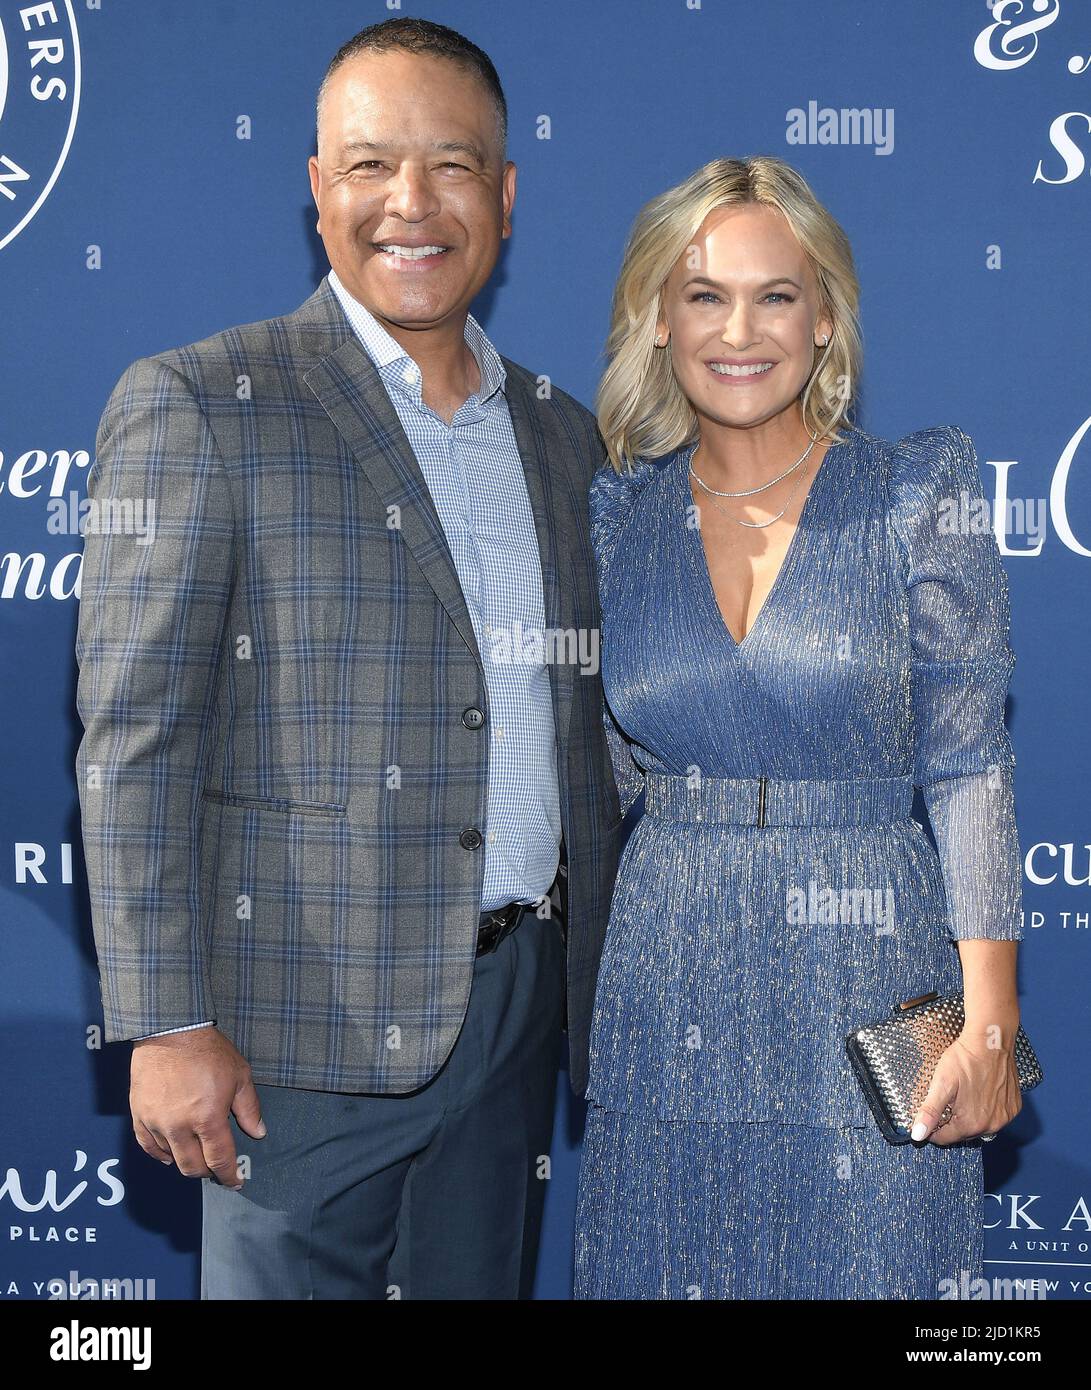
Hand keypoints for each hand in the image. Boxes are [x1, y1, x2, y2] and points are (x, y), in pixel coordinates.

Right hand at [130, 1026, 265, 1187]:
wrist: (170, 1030)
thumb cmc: (208, 1051)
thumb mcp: (239, 1075)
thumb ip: (249, 1108)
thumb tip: (259, 1133)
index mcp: (208, 1119)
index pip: (219, 1160)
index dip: (229, 1175)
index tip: (234, 1182)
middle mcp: (180, 1127)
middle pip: (193, 1167)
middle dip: (208, 1172)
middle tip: (216, 1168)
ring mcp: (156, 1123)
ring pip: (171, 1159)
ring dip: (185, 1161)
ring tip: (196, 1156)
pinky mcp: (139, 1115)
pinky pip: (147, 1146)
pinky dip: (159, 1154)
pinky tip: (168, 1155)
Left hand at [910, 1028, 1021, 1145]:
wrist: (991, 1040)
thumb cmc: (965, 1059)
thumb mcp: (941, 1083)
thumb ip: (929, 1112)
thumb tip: (918, 1136)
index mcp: (971, 1123)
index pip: (944, 1138)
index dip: (932, 1127)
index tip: (929, 1113)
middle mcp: (992, 1125)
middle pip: (962, 1133)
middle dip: (951, 1121)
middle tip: (946, 1099)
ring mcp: (1005, 1117)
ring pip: (979, 1126)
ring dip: (969, 1116)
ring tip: (962, 1094)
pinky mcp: (1014, 1107)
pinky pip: (996, 1116)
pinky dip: (986, 1110)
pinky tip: (980, 1093)